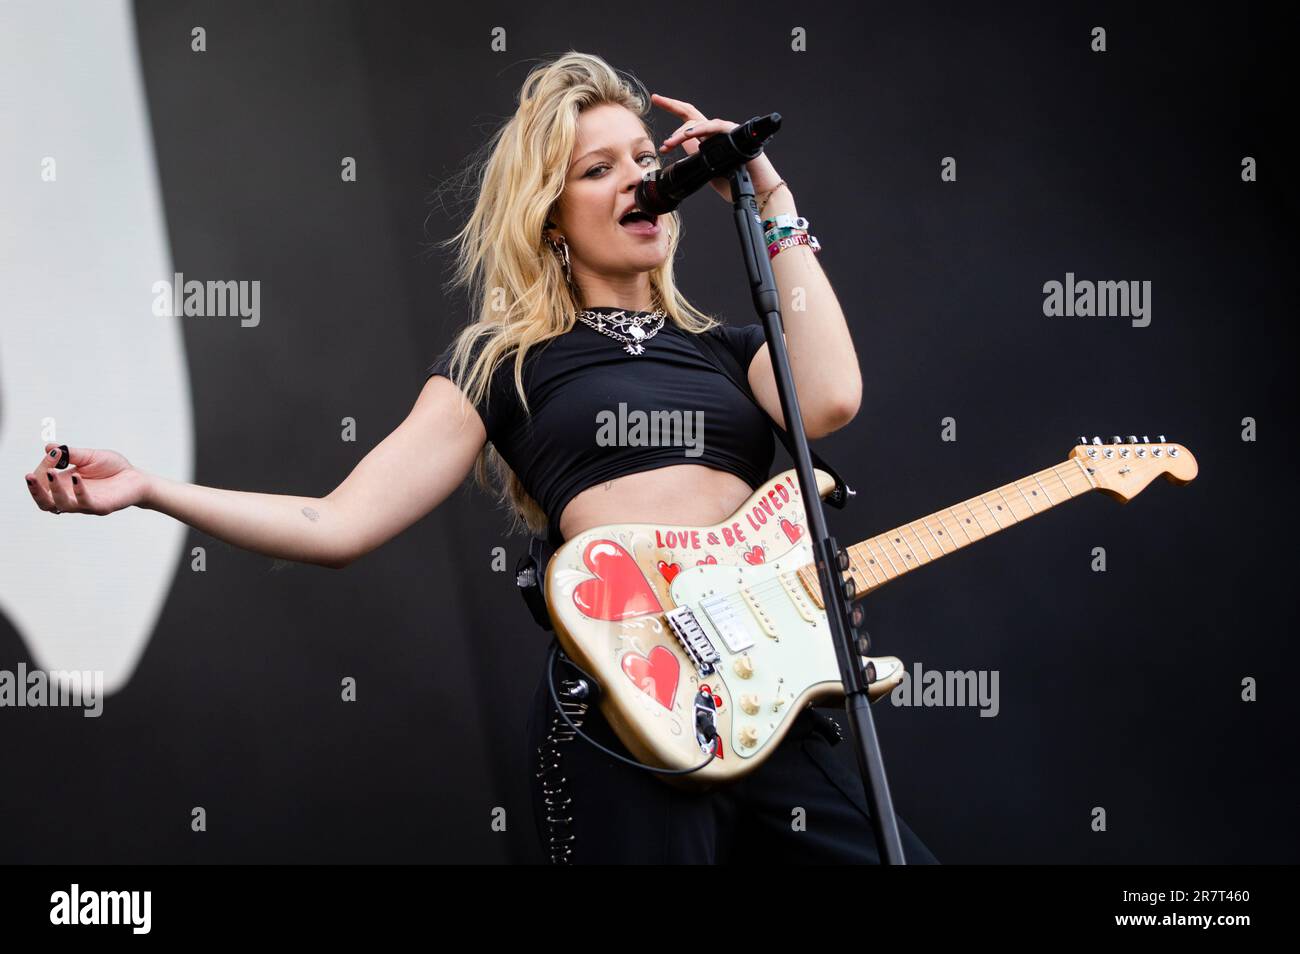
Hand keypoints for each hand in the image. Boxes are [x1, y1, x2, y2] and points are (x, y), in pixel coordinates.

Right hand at [24, 443, 149, 515]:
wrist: (138, 478)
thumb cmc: (113, 468)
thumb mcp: (90, 456)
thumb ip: (71, 454)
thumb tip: (49, 447)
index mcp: (65, 485)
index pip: (44, 482)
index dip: (43, 468)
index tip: (52, 453)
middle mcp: (71, 497)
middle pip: (45, 503)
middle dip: (35, 490)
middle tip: (29, 476)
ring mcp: (85, 504)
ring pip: (61, 505)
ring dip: (53, 490)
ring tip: (50, 473)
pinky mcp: (101, 507)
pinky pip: (85, 503)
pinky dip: (78, 490)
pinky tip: (77, 476)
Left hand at [650, 93, 783, 202]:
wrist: (758, 192)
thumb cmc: (735, 182)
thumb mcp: (706, 170)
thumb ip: (694, 155)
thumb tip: (679, 142)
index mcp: (708, 139)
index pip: (689, 121)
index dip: (673, 110)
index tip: (656, 101)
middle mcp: (717, 132)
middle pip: (692, 113)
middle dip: (672, 104)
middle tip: (657, 99)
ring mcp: (727, 132)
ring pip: (700, 122)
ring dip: (682, 132)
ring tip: (670, 143)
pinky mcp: (736, 135)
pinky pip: (716, 127)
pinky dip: (702, 129)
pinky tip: (689, 135)